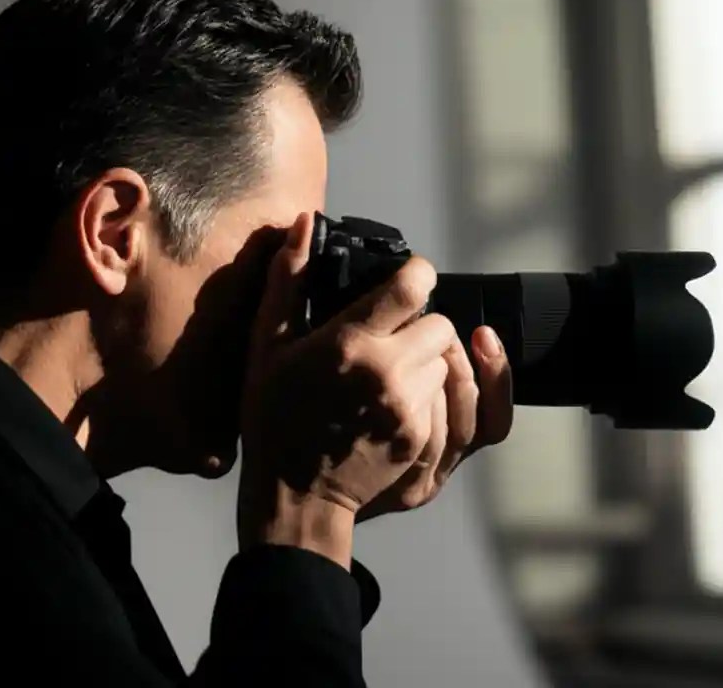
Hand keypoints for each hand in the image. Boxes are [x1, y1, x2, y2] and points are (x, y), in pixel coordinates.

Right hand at [238, 212, 507, 565]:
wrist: (293, 498)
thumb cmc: (271, 419)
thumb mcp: (266, 347)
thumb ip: (288, 282)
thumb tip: (304, 224)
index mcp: (351, 345)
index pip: (414, 285)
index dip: (417, 276)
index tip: (407, 282)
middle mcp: (389, 375)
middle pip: (441, 326)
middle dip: (421, 326)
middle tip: (389, 339)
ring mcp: (411, 412)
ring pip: (450, 365)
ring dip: (429, 364)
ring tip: (392, 375)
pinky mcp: (424, 442)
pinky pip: (456, 404)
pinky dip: (437, 397)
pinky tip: (406, 401)